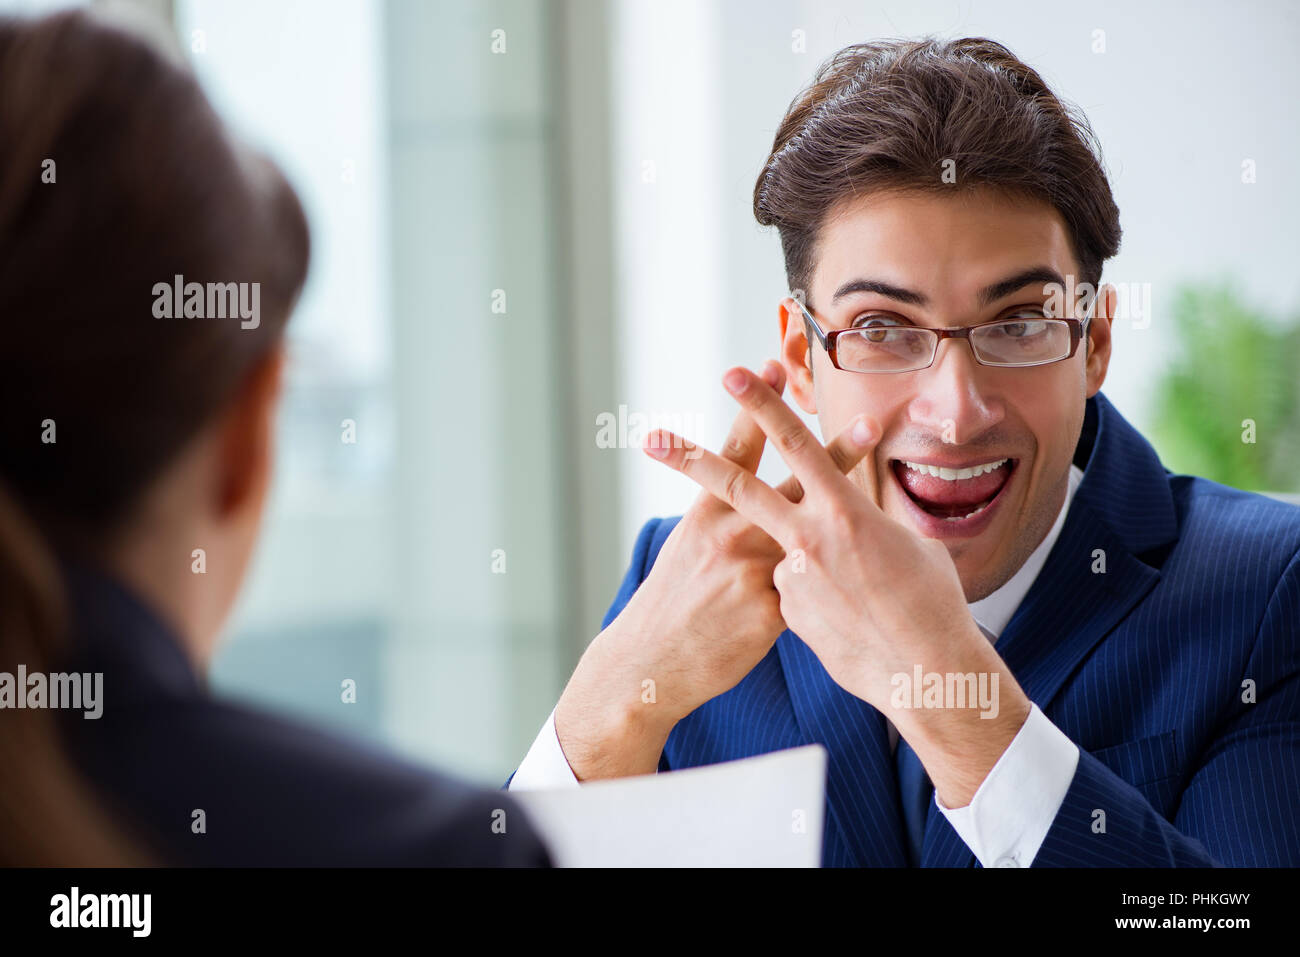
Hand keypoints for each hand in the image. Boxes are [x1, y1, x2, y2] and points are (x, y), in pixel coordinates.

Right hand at [554, 361, 872, 780]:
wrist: (653, 662)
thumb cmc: (672, 601)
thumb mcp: (688, 549)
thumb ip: (728, 520)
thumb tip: (763, 498)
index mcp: (706, 512)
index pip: (735, 449)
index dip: (754, 407)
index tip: (770, 364)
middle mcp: (729, 533)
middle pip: (789, 484)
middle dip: (832, 453)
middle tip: (869, 423)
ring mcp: (751, 571)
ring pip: (813, 537)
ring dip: (857, 517)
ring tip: (894, 516)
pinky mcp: (768, 611)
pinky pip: (814, 593)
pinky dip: (835, 592)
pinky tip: (862, 599)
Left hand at [645, 366, 1031, 804]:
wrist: (928, 676)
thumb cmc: (934, 604)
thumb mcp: (908, 546)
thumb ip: (864, 524)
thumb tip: (851, 518)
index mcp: (846, 512)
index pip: (798, 445)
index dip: (766, 406)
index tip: (738, 376)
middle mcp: (810, 539)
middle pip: (739, 489)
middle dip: (694, 461)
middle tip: (654, 439)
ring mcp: (792, 579)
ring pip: (783, 551)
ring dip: (812, 566)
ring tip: (862, 598)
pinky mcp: (786, 614)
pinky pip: (796, 591)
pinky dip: (819, 598)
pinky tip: (853, 625)